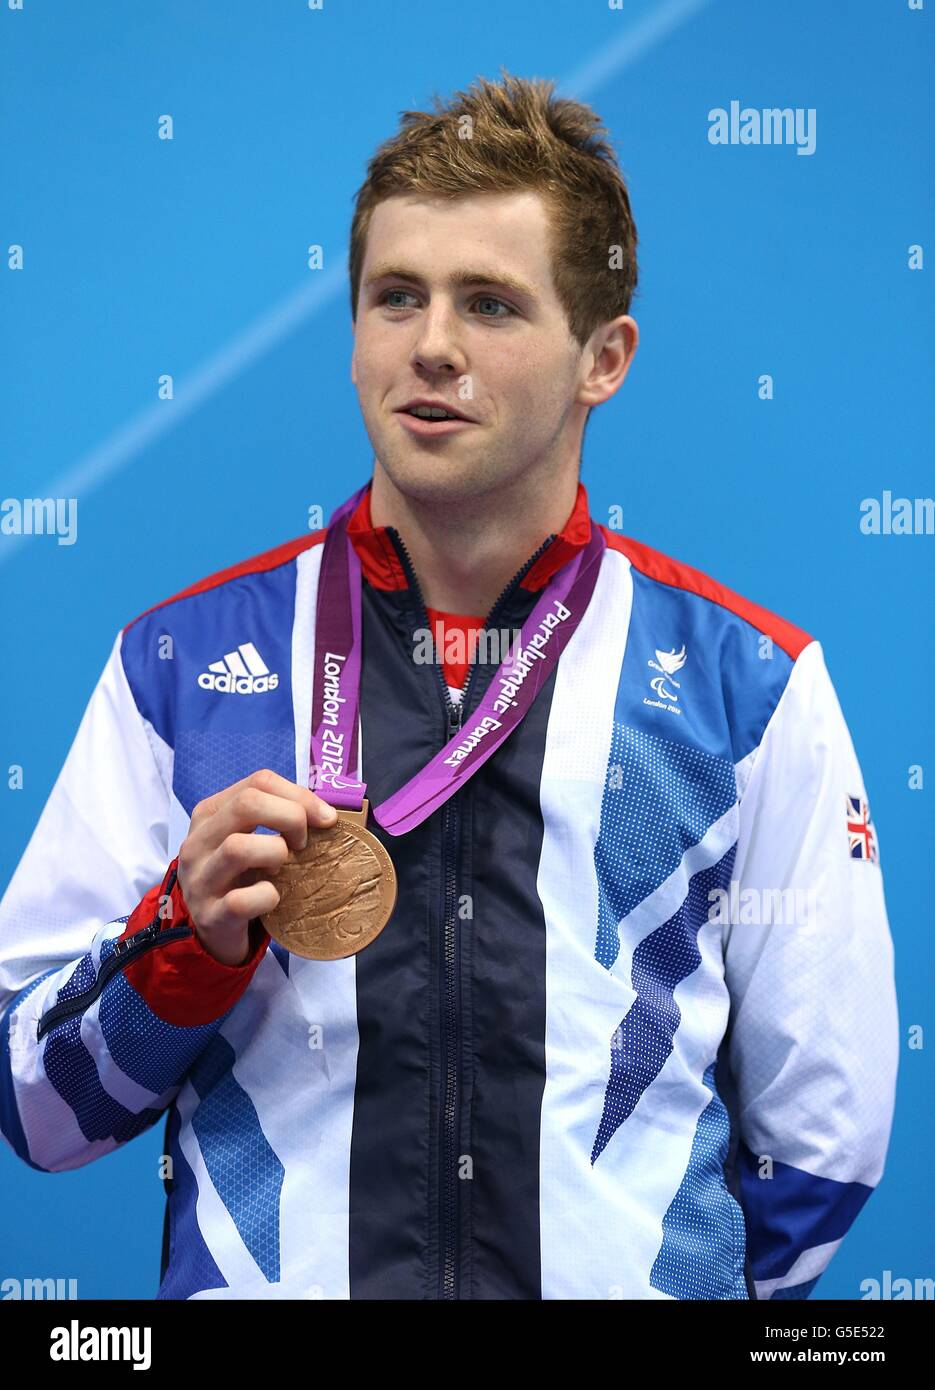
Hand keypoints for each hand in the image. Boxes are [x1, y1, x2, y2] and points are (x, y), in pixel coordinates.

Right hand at [176, 768, 337, 964]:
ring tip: (281, 868)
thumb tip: (326, 813)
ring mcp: (199, 880)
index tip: (324, 818)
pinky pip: (241, 901)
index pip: (258, 782)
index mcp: (209, 814)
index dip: (299, 795)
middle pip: (246, 803)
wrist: (212, 929)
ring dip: (275, 853)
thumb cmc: (240, 875)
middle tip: (303, 843)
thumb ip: (277, 816)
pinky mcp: (210, 916)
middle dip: (291, 817)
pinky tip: (272, 897)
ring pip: (238, 848)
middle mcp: (197, 842)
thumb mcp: (249, 837)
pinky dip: (267, 897)